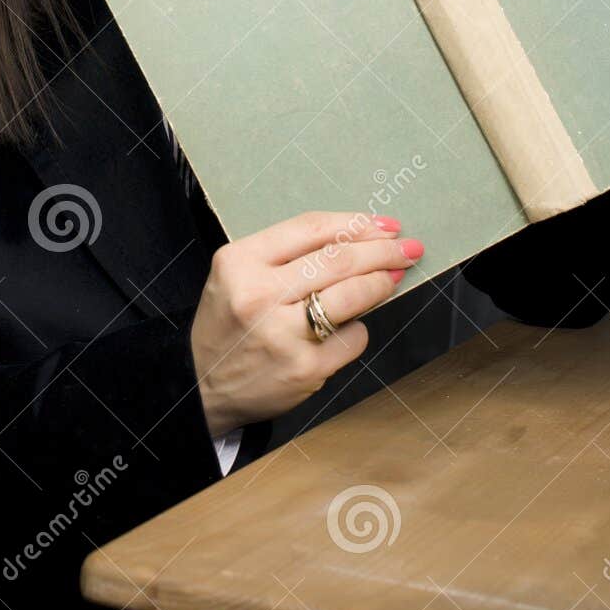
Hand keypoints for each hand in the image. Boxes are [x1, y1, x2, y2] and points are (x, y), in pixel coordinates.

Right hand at [190, 210, 424, 437]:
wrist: (201, 386)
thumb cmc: (230, 323)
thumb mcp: (239, 275)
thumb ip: (288, 256)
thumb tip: (362, 239)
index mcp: (239, 262)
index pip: (311, 229)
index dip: (356, 223)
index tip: (386, 225)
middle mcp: (259, 295)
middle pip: (339, 260)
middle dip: (383, 251)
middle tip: (408, 248)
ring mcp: (282, 334)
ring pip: (353, 296)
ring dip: (382, 283)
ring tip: (393, 277)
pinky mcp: (304, 369)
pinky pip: (352, 337)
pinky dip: (357, 329)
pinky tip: (346, 328)